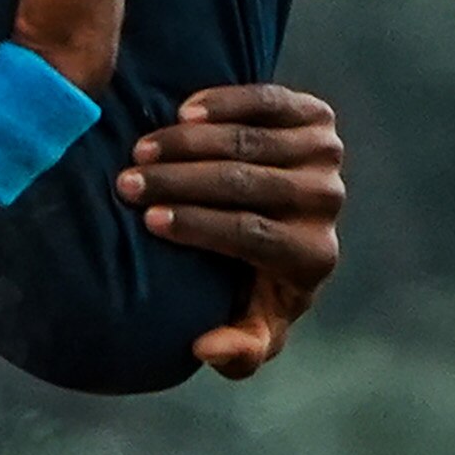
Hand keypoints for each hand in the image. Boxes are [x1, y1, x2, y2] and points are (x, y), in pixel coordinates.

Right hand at [118, 81, 344, 377]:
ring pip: (250, 141)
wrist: (285, 218)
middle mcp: (327, 203)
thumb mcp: (251, 324)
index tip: (149, 220)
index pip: (252, 234)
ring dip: (188, 143)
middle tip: (127, 181)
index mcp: (313, 257)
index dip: (199, 225)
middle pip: (246, 183)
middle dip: (179, 181)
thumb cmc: (253, 280)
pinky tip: (184, 112)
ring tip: (141, 149)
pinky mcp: (318, 118)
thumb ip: (238, 352)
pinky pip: (266, 102)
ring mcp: (326, 156)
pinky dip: (224, 103)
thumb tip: (206, 346)